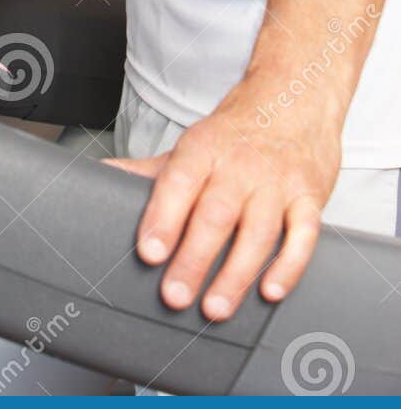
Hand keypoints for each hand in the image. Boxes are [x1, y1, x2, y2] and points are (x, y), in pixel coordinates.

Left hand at [106, 82, 342, 319]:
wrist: (292, 100)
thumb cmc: (233, 136)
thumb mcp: (191, 148)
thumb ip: (149, 171)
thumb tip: (100, 177)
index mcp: (203, 149)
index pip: (179, 183)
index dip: (163, 219)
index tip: (149, 253)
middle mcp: (240, 165)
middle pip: (216, 215)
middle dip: (194, 259)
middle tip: (175, 296)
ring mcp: (277, 182)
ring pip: (258, 231)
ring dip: (236, 274)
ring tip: (215, 308)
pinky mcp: (309, 197)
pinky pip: (303, 235)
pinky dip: (289, 265)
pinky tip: (270, 291)